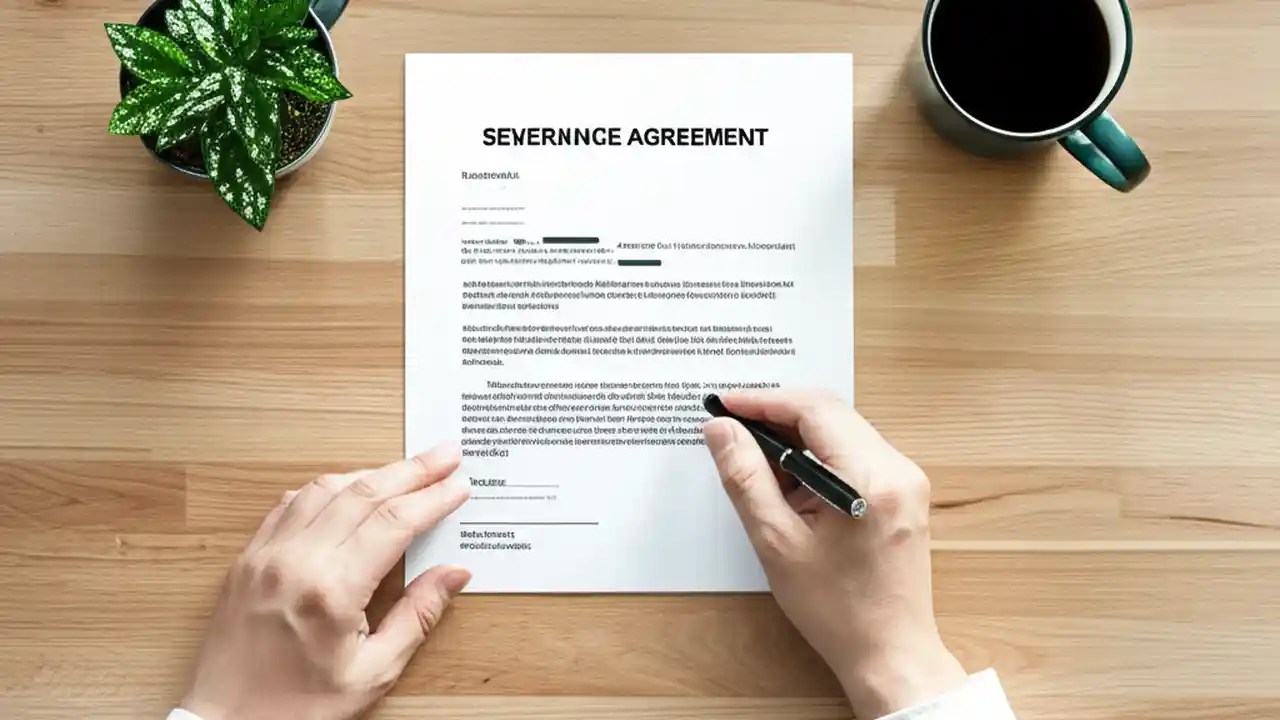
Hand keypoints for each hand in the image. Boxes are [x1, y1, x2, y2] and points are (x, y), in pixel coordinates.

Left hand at [181, 444, 471, 719]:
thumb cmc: (297, 709)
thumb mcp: (373, 672)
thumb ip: (417, 616)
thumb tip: (455, 574)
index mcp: (330, 590)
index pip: (394, 523)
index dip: (432, 499)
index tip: (459, 485)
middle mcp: (294, 561)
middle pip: (364, 494)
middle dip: (412, 471)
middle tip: (445, 456)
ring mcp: (265, 555)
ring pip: (325, 489)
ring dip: (370, 473)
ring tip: (406, 469)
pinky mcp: (247, 559)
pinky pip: (289, 504)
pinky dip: (325, 487)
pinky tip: (347, 487)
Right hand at [702, 390, 966, 717]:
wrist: (890, 652)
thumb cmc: (837, 610)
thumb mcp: (777, 542)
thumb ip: (746, 478)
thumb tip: (721, 430)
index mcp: (871, 479)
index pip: (814, 410)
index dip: (764, 400)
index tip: (725, 404)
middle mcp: (897, 469)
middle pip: (830, 413)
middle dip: (777, 414)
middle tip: (732, 428)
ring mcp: (906, 479)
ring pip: (842, 429)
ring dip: (797, 435)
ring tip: (757, 460)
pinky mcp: (904, 491)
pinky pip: (855, 452)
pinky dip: (818, 455)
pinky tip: (790, 481)